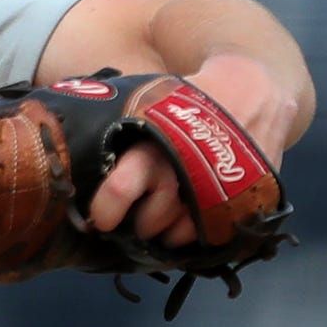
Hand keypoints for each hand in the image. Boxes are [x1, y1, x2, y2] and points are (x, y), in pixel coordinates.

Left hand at [85, 55, 296, 248]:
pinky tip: (194, 220)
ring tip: (166, 220)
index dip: (106, 211)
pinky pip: (213, 235)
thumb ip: (122, 124)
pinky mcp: (244, 200)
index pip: (120, 189)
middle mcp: (184, 170)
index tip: (101, 220)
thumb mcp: (151, 101)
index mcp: (155, 144)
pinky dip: (199, 234)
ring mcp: (217, 189)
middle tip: (136, 221)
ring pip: (182, 233)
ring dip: (169, 233)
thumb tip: (70, 124)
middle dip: (139, 226)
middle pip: (150, 221)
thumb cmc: (191, 98)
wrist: (256, 92)